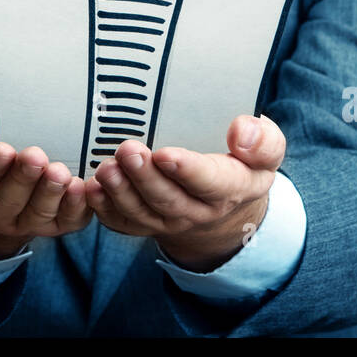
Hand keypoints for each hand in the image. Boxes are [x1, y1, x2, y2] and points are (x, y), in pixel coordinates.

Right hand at [0, 107, 90, 260]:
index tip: (1, 150)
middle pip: (7, 202)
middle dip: (23, 180)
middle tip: (35, 156)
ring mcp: (23, 217)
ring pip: (38, 214)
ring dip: (51, 195)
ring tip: (61, 174)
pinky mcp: (53, 219)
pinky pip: (67, 221)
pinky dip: (77, 208)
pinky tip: (84, 187)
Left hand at [84, 113, 283, 271]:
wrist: (225, 198)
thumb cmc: (242, 160)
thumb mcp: (266, 149)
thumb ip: (262, 141)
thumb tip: (242, 133)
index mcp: (230, 188)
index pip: (210, 182)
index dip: (187, 170)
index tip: (166, 154)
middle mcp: (198, 210)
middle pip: (168, 200)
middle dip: (145, 178)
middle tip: (128, 151)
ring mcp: (167, 220)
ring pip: (142, 213)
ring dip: (120, 193)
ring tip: (106, 169)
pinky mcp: (143, 222)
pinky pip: (122, 223)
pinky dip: (104, 209)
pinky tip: (90, 189)